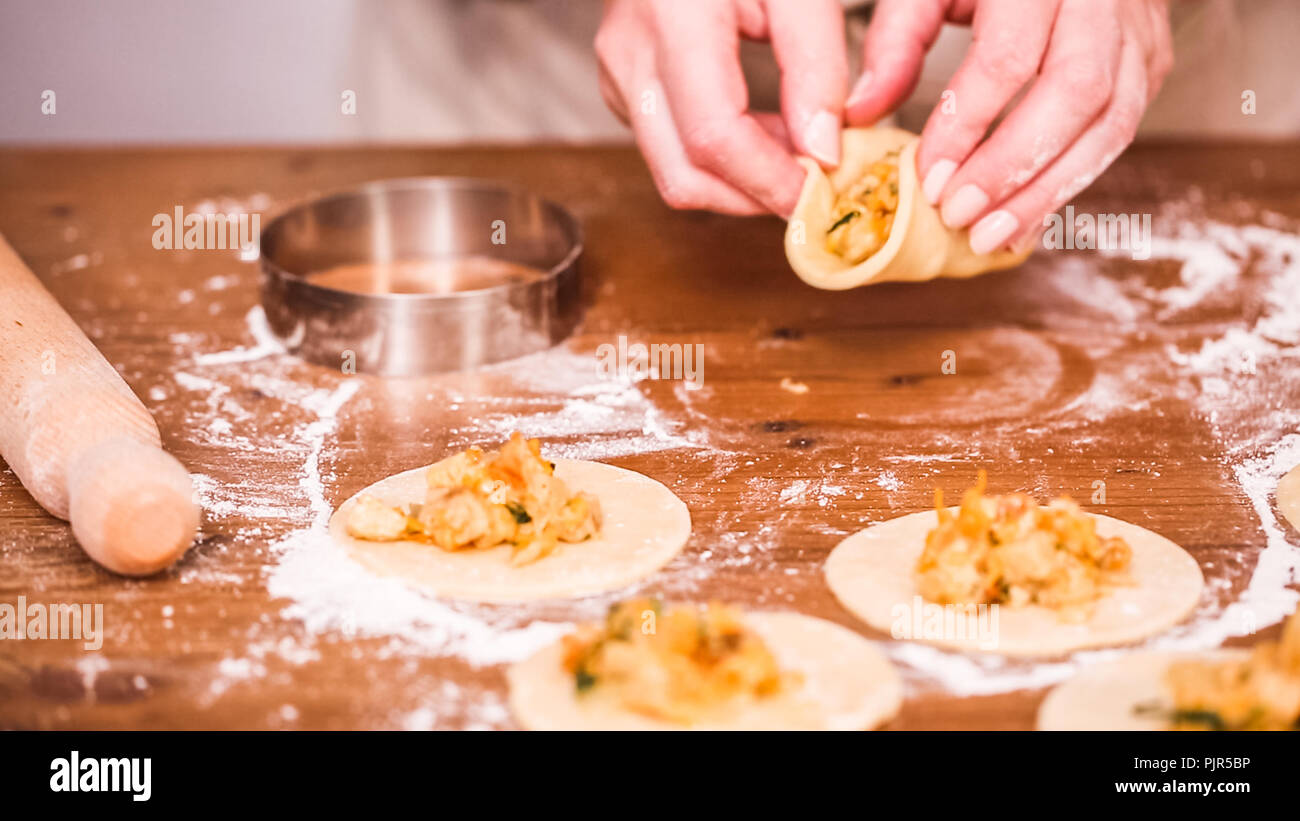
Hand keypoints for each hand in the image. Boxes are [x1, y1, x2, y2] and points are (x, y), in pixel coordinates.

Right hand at [595, 0, 848, 216]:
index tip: (823, 192)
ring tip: (798, 153)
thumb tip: (823, 151)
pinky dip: (724, 159)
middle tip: (816, 187)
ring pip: (675, 172)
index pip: (714, 136)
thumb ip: (816, 64)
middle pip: (684, 175)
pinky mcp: (623, 88)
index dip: (771, 180)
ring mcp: (618, 75)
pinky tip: (765, 131)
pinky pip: (670, 149)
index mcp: (674, 16)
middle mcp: (631, 53)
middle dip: (754, 198)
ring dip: (741, 182)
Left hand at [846, 0, 1172, 252]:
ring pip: (1113, 121)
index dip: (966, 125)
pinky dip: (1071, 180)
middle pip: (1076, 92)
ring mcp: (1138, 26)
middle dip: (1013, 168)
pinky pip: (1122, 128)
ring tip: (990, 235)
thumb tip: (862, 113)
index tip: (927, 179)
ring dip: (1048, 190)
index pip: (1009, 56)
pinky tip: (1026, 216)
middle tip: (960, 216)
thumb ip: (895, 42)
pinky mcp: (1151, 57)